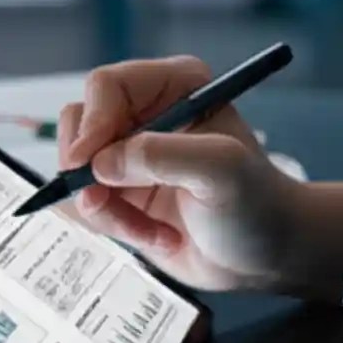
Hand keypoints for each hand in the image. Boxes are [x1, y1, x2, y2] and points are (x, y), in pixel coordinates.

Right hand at [61, 56, 301, 291]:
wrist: (265, 255)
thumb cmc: (258, 205)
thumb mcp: (222, 172)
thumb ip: (163, 156)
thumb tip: (100, 164)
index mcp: (174, 86)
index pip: (107, 86)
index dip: (92, 123)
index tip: (86, 165)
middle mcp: (146, 113)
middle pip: (78, 123)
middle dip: (89, 171)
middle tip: (104, 202)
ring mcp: (128, 154)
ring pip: (77, 171)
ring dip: (110, 210)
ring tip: (157, 231)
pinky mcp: (120, 191)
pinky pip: (88, 205)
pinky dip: (117, 227)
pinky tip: (159, 236)